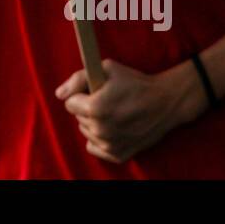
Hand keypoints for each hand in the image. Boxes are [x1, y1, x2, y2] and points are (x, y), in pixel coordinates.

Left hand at [55, 59, 202, 164]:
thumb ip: (77, 79)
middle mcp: (100, 130)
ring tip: (114, 112)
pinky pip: (94, 146)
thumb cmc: (135, 82)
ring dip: (94, 122)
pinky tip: (115, 127)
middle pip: (78, 117)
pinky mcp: (118, 155)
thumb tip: (59, 94)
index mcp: (95, 108)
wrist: (165, 102)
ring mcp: (109, 144)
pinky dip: (101, 138)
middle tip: (108, 100)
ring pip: (86, 131)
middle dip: (88, 107)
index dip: (81, 94)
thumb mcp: (106, 69)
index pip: (69, 103)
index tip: (96, 91)